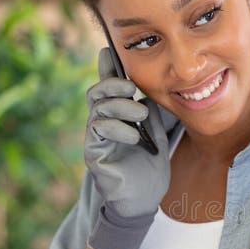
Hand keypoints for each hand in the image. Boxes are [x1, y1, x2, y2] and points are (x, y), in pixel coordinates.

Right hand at [85, 48, 169, 217]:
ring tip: (141, 114)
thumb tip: (148, 89)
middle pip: (97, 92)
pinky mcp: (94, 152)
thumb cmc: (149, 166)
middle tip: (132, 87)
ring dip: (121, 106)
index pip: (109, 86)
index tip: (109, 50)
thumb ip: (151, 111)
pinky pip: (98, 130)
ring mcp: (96, 138)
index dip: (107, 68)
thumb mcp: (156, 133)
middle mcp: (103, 123)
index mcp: (117, 115)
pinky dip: (117, 128)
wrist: (145, 198)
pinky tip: (133, 135)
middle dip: (113, 84)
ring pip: (98, 108)